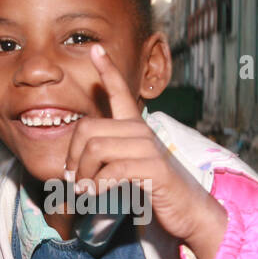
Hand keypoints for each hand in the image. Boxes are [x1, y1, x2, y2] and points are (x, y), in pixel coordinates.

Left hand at [67, 44, 226, 258]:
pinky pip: (112, 170)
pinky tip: (96, 194)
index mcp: (135, 127)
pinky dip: (97, 185)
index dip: (107, 69)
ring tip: (83, 190)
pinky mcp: (153, 168)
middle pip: (88, 129)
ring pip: (96, 149)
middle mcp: (141, 131)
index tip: (96, 49)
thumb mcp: (126, 168)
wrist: (186, 209)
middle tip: (73, 178)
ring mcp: (148, 148)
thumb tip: (70, 169)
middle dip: (73, 156)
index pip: (120, 92)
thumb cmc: (153, 188)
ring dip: (83, 174)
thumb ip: (104, 161)